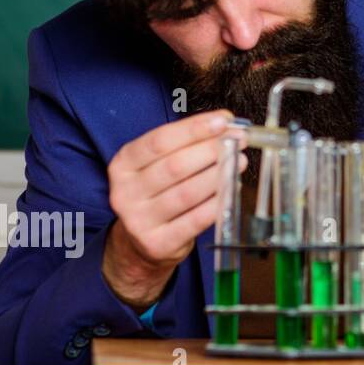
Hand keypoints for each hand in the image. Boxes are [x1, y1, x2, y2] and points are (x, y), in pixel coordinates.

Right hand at [104, 109, 247, 310]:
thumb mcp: (159, 164)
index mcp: (123, 165)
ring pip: (187, 193)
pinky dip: (218, 202)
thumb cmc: (159, 193)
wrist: (142, 242)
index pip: (159, 141)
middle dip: (212, 150)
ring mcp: (138, 220)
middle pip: (174, 166)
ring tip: (240, 162)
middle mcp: (125, 192)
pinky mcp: (157, 243)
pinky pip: (195, 220)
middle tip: (238, 142)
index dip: (194, 129)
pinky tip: (232, 188)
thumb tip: (226, 125)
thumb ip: (187, 144)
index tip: (223, 121)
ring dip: (219, 175)